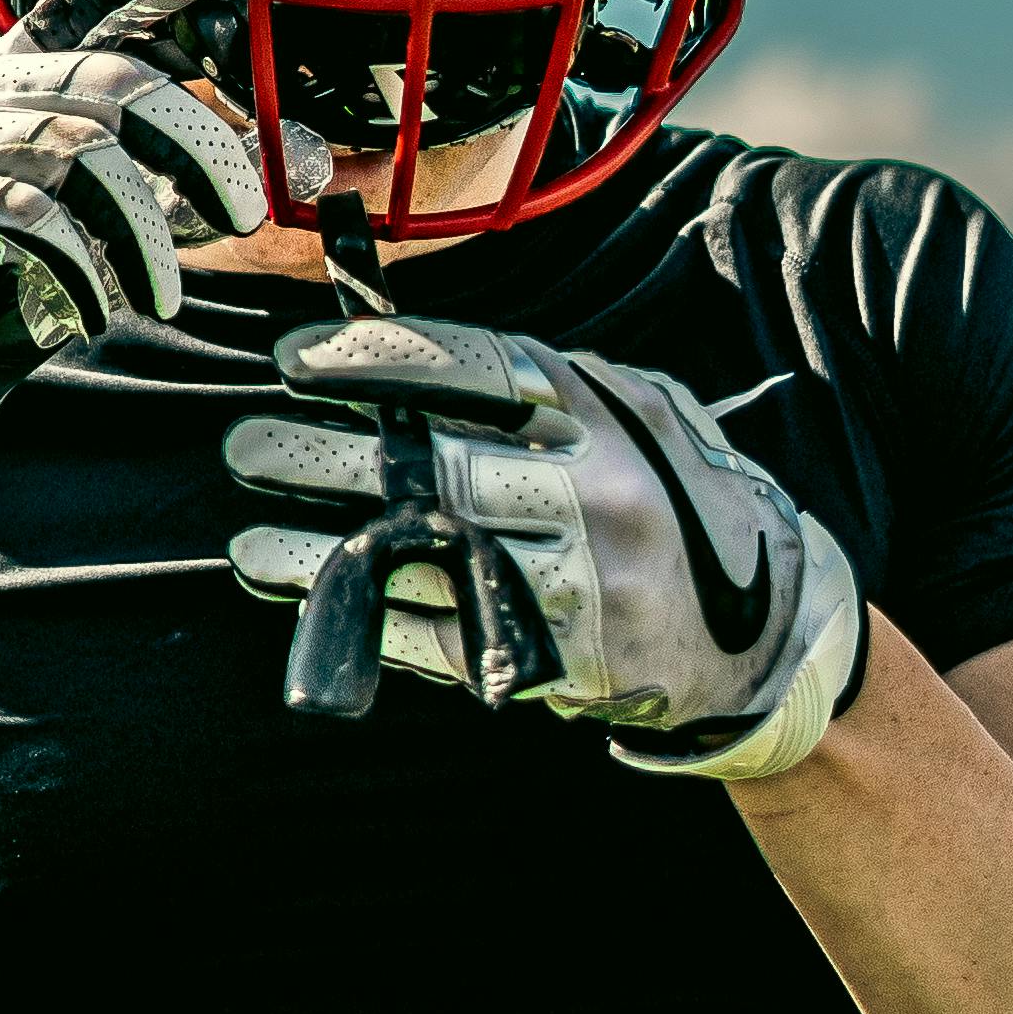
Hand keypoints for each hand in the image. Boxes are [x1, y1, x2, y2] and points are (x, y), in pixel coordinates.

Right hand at [0, 0, 269, 539]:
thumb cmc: (5, 288)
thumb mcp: (111, 230)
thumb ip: (193, 192)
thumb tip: (308, 166)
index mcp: (17, 76)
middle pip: (111, 81)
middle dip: (199, 143)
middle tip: (251, 211)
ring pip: (79, 150)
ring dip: (142, 230)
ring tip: (163, 294)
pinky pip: (26, 217)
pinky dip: (78, 267)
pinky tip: (93, 310)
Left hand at [223, 301, 866, 780]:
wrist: (768, 631)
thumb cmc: (681, 496)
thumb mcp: (640, 409)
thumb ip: (546, 383)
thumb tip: (405, 353)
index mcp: (610, 412)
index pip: (475, 369)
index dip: (376, 362)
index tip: (294, 361)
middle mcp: (599, 492)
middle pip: (436, 469)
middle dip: (326, 459)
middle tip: (244, 446)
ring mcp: (582, 582)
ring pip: (427, 559)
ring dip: (323, 553)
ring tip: (248, 543)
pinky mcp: (562, 660)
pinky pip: (445, 635)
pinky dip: (367, 619)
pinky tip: (307, 602)